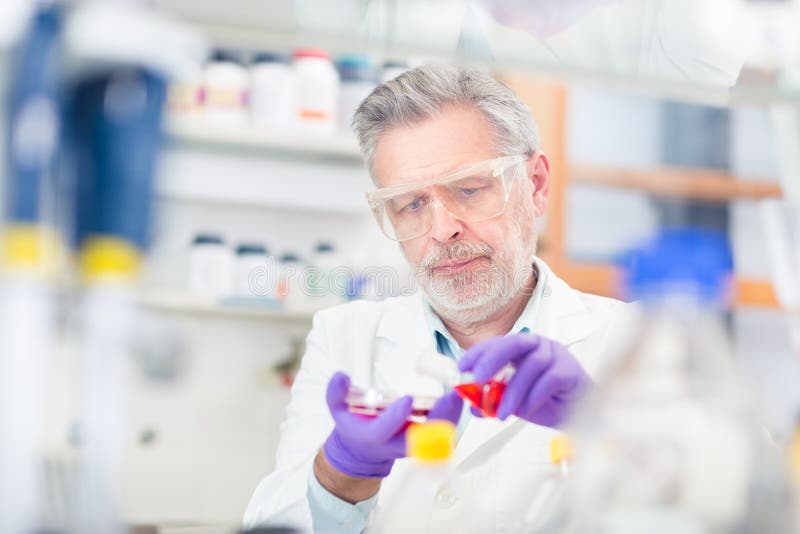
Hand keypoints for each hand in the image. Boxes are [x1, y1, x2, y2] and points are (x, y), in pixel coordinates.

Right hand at [322, 372, 463, 477]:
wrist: (364, 449)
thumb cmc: (353, 425)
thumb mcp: (338, 409)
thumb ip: (336, 392)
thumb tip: (340, 375)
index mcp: (374, 436)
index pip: (385, 429)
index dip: (396, 416)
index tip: (405, 399)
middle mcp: (397, 444)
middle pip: (421, 437)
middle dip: (438, 418)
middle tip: (450, 396)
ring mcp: (414, 444)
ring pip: (438, 435)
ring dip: (450, 415)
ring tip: (459, 393)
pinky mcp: (425, 442)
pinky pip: (443, 431)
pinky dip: (452, 415)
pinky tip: (458, 398)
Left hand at [458, 334, 591, 427]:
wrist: (578, 414)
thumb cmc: (545, 401)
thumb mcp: (513, 401)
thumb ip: (494, 400)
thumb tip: (471, 407)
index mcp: (522, 348)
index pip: (497, 343)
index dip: (479, 352)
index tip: (462, 366)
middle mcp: (538, 345)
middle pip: (514, 343)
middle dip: (492, 359)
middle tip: (478, 379)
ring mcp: (556, 355)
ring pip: (530, 365)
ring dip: (513, 391)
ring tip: (501, 414)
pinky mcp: (570, 370)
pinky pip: (549, 380)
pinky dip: (533, 397)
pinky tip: (524, 411)